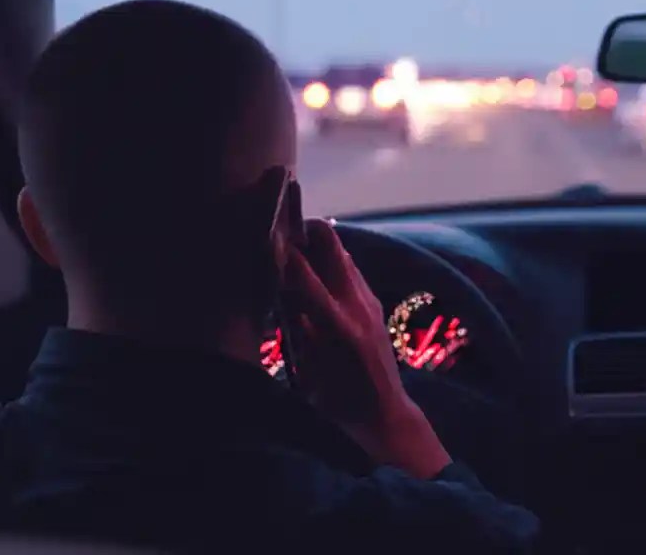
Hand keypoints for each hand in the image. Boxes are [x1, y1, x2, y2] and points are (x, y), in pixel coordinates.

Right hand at [285, 218, 450, 477]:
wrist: (384, 414)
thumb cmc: (337, 402)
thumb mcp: (307, 368)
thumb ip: (295, 326)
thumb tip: (279, 286)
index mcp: (336, 326)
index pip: (302, 273)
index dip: (280, 250)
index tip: (261, 233)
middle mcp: (356, 305)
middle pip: (329, 242)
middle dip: (303, 230)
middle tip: (280, 235)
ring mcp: (369, 300)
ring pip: (340, 251)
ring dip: (316, 246)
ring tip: (292, 253)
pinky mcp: (374, 301)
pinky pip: (349, 269)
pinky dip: (328, 265)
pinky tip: (313, 279)